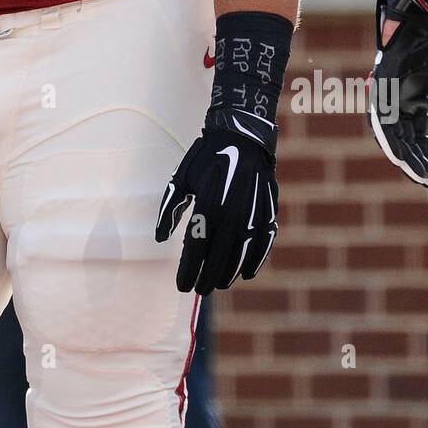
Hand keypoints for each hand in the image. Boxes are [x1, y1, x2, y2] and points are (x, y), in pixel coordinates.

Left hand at [155, 126, 277, 292]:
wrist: (242, 137)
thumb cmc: (206, 159)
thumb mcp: (181, 179)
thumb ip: (170, 210)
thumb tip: (160, 237)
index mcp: (207, 207)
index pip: (195, 251)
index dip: (188, 271)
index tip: (181, 285)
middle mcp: (231, 215)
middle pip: (218, 258)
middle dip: (207, 278)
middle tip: (199, 290)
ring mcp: (252, 216)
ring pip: (241, 255)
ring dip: (230, 273)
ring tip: (219, 283)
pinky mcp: (267, 213)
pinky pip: (263, 244)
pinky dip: (256, 261)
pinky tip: (247, 273)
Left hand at [367, 0, 427, 186]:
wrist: (426, 20)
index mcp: (412, 100)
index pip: (417, 136)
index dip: (424, 156)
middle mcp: (397, 101)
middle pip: (404, 140)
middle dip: (415, 162)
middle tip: (427, 182)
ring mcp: (387, 94)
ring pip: (391, 133)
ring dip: (402, 154)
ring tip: (415, 174)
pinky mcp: (381, 86)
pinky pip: (383, 117)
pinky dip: (390, 137)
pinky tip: (398, 154)